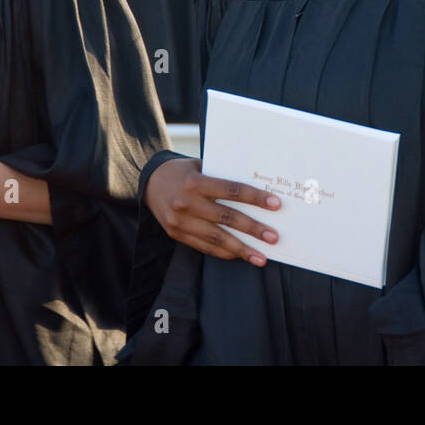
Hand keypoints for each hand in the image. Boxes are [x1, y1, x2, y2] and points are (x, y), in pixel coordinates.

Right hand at [144, 158, 280, 264]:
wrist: (148, 183)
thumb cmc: (182, 172)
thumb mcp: (200, 166)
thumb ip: (222, 177)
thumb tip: (255, 190)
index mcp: (195, 182)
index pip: (231, 191)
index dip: (255, 198)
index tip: (275, 204)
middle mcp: (187, 203)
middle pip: (226, 218)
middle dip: (253, 229)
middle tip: (273, 237)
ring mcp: (181, 221)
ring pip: (216, 238)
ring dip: (242, 250)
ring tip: (261, 258)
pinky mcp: (176, 234)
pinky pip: (204, 247)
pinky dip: (224, 252)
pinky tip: (240, 255)